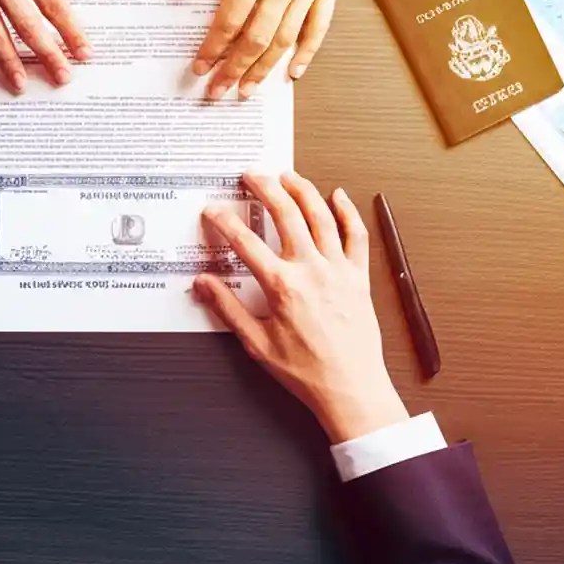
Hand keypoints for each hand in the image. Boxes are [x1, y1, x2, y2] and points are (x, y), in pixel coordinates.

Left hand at [180, 0, 368, 99]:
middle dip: (233, 70)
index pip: (229, 20)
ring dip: (263, 70)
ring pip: (284, 41)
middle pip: (255, 40)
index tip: (199, 67)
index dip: (213, 48)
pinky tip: (292, 73)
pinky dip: (306, 54)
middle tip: (217, 92)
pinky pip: (318, 29)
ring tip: (246, 90)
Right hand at [194, 172, 407, 442]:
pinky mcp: (358, 277)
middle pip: (285, 214)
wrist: (351, 388)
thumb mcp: (256, 343)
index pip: (245, 242)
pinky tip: (338, 196)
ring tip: (287, 175)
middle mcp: (311, 270)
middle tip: (251, 175)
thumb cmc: (306, 372)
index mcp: (282, 286)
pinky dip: (347, 212)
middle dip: (264, 188)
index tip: (212, 211)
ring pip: (320, 216)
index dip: (224, 222)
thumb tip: (204, 284)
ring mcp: (338, 270)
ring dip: (302, 190)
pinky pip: (356, 235)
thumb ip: (228, 308)